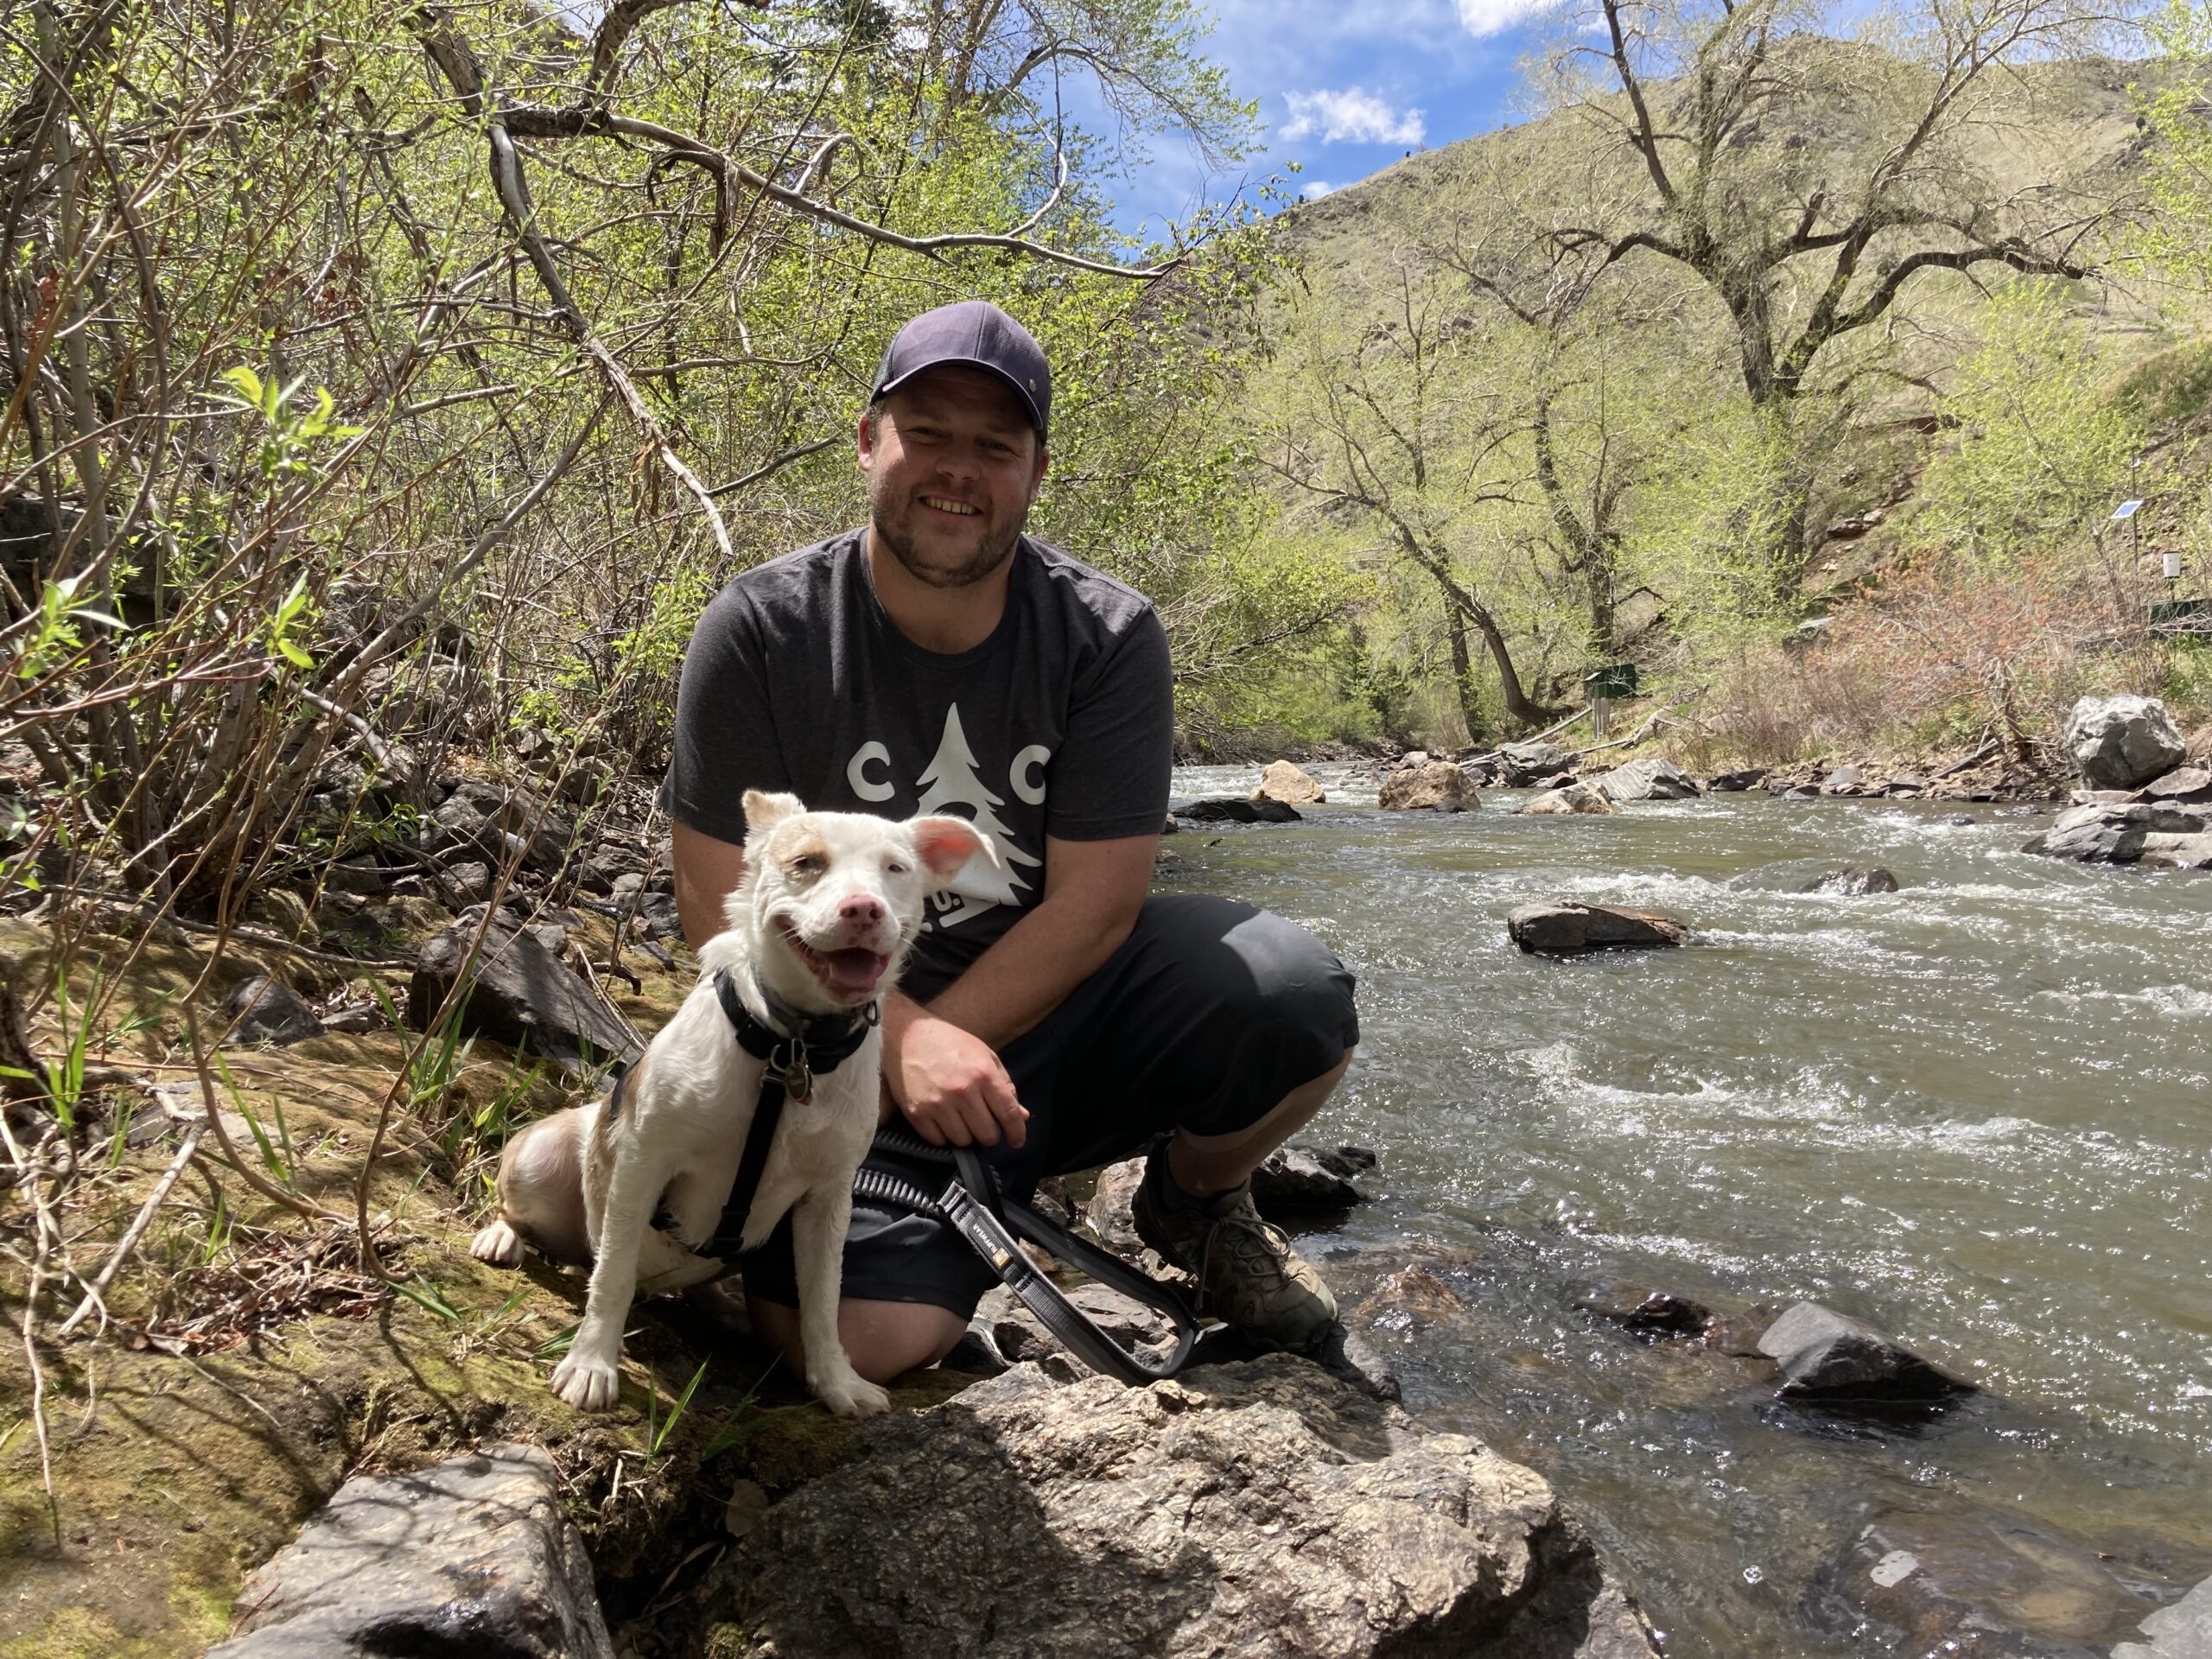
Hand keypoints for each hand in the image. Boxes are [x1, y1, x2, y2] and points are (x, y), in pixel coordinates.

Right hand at [882, 1007, 1027, 1149]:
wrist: (906, 1036)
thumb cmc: (949, 1043)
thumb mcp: (984, 1055)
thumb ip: (1005, 1086)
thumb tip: (1021, 1116)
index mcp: (982, 1073)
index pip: (1008, 1113)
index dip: (1017, 1133)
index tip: (1017, 1141)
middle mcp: (961, 1091)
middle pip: (987, 1135)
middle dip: (990, 1133)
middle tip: (983, 1123)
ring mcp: (937, 1104)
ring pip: (964, 1141)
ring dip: (966, 1134)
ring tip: (960, 1117)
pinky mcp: (916, 1114)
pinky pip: (939, 1141)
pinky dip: (944, 1135)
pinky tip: (943, 1119)